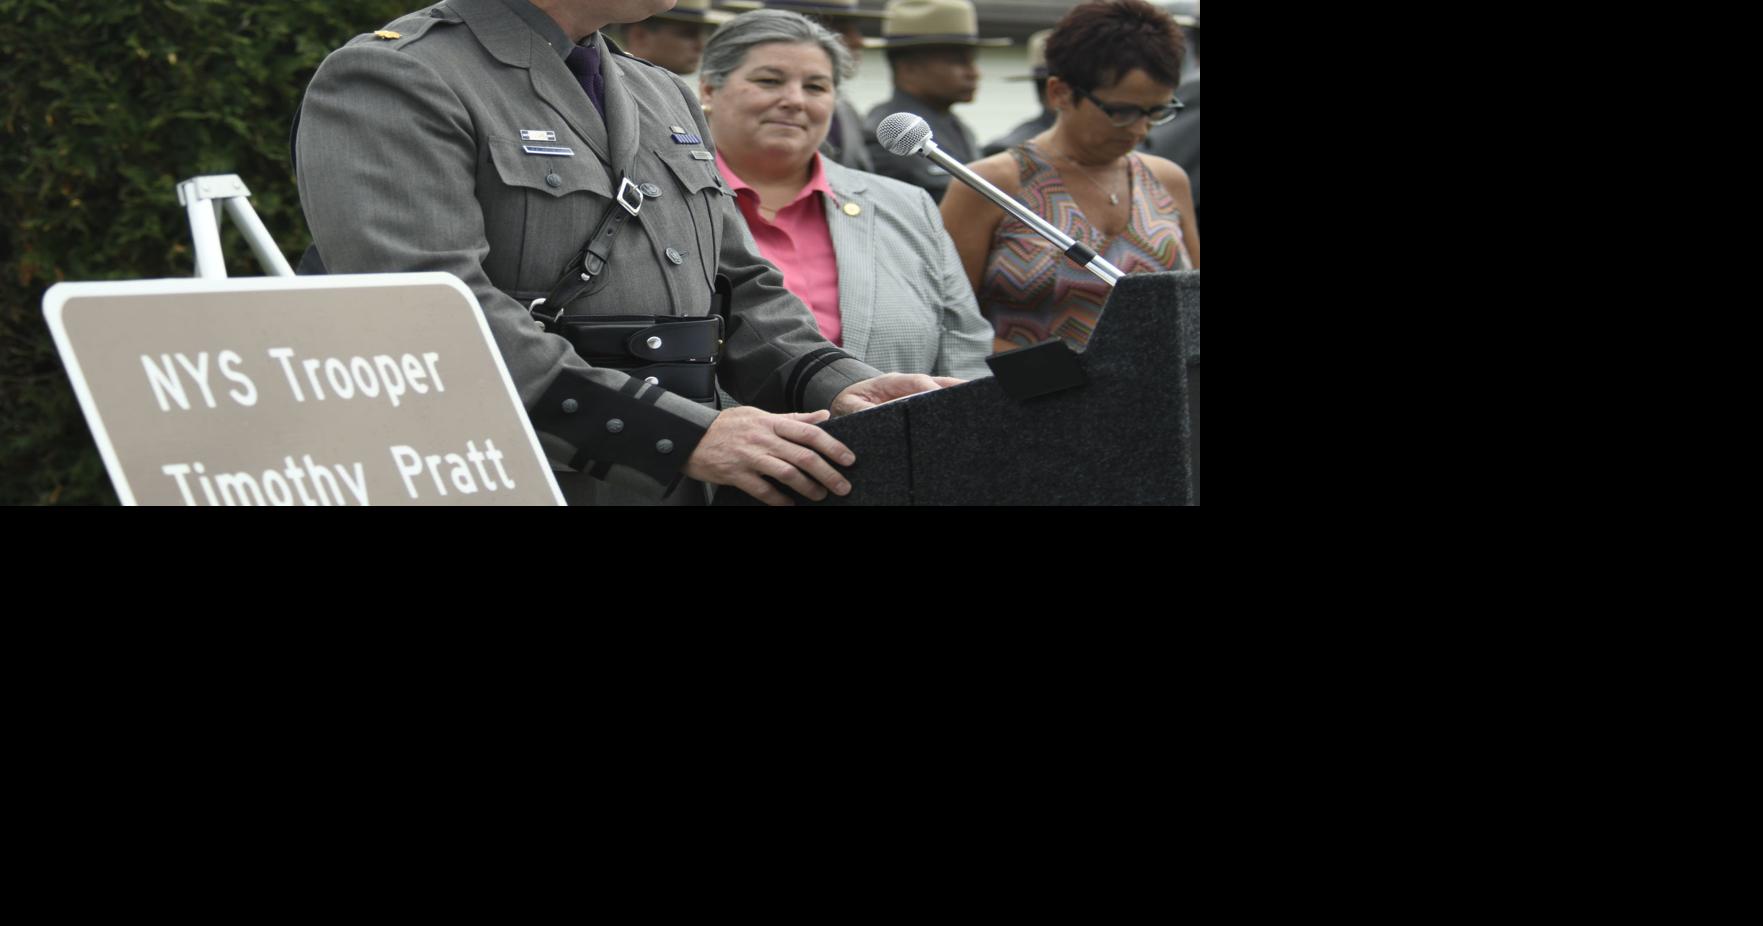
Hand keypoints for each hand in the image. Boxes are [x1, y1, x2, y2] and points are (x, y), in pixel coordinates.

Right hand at [683, 406, 855, 505]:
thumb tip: (822, 416)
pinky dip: (779, 500)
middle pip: (804, 456)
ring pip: (788, 474)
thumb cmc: (728, 426)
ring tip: (820, 495)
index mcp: (771, 422)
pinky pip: (763, 490)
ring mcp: (750, 457)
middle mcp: (763, 438)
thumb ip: (792, 419)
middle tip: (842, 486)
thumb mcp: (759, 415)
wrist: (690, 436)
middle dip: (828, 473)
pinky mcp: (736, 474)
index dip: (833, 446)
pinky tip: (790, 505)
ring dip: (808, 487)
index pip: (809, 432)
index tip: (849, 459)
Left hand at [830, 373, 962, 415]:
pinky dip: (952, 399)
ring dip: (958, 391)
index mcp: (891, 381)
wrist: (849, 395)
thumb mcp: (851, 405)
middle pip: (935, 382)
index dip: (929, 387)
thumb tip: (877, 413)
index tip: (940, 395)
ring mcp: (915, 390)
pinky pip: (939, 396)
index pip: (915, 381)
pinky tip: (969, 407)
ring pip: (941, 387)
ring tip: (978, 397)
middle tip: (971, 392)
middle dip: (953, 387)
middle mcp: (907, 383)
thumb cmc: (850, 400)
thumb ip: (862, 409)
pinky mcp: (919, 398)